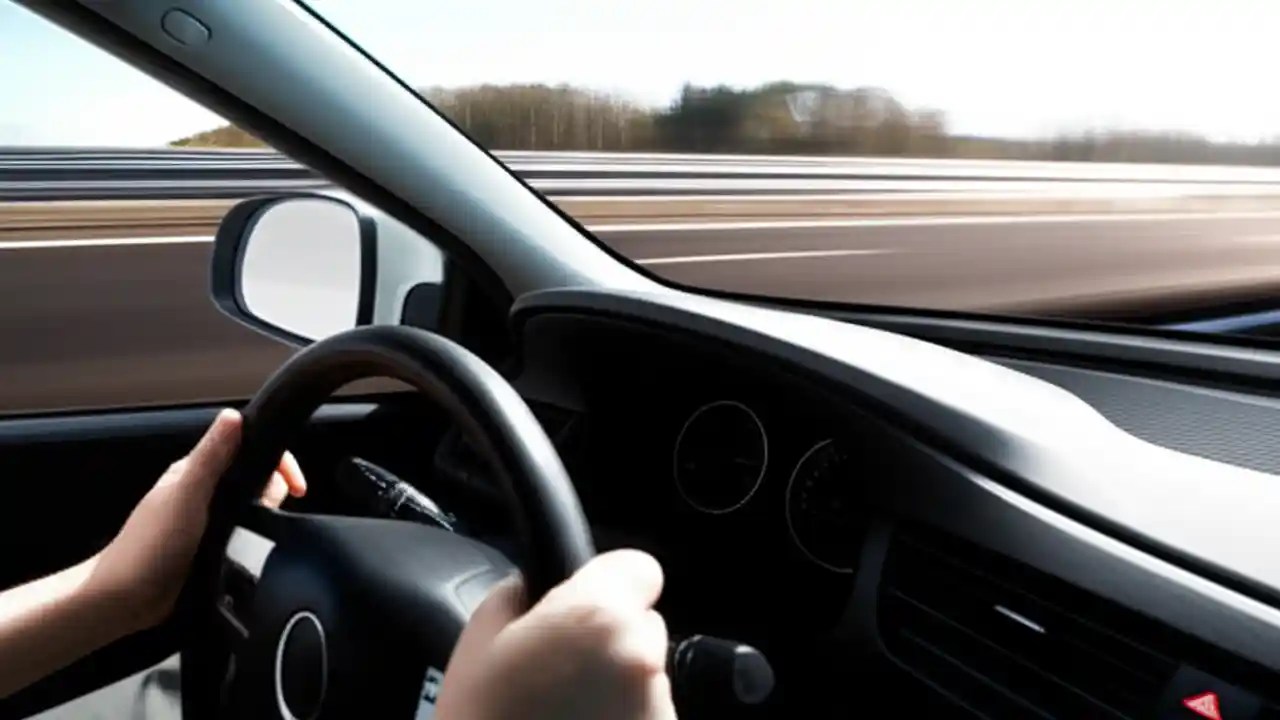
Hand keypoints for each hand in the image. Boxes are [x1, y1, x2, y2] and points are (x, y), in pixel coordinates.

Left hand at [89, 409, 305, 631]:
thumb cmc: (150, 545)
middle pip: (257, 479)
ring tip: (253, 538)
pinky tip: (250, 550)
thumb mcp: (186, 494)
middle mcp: (203, 491)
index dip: (279, 463)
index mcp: (196, 470)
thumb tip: (233, 416)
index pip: (249, 450)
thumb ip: (211, 456)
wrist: (126, 599)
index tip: (297, 487)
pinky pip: (245, 534)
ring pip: (253, 509)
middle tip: (263, 516)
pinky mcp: (211, 547)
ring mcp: (207, 520)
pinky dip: (254, 539)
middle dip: (272, 494)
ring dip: (264, 520)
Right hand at [436, 549, 676, 719]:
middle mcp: (642, 660)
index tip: (583, 603)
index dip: (608, 582)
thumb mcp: (479, 637)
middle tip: (558, 668)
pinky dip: (621, 719)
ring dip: (615, 683)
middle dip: (608, 638)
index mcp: (599, 618)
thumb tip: (546, 586)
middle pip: (642, 623)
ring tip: (562, 710)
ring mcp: (658, 709)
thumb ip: (523, 595)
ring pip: (645, 673)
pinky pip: (645, 713)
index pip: (640, 566)